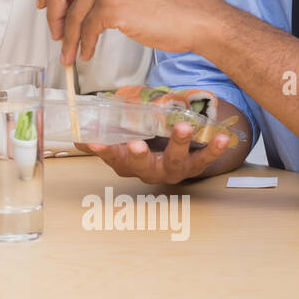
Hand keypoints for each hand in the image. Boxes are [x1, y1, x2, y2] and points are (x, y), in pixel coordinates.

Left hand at [36, 0, 217, 63]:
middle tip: (53, 32)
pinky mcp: (112, 5)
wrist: (194, 17)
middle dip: (52, 13)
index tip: (43, 3)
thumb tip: (68, 0)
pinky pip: (86, 28)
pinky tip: (88, 53)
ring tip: (70, 53)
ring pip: (73, 12)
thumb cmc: (166, 3)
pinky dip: (84, 44)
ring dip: (68, 37)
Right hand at [81, 123, 232, 184]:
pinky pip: (205, 159)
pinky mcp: (195, 167)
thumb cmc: (146, 142)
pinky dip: (214, 150)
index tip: (96, 143)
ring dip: (179, 145)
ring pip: (176, 161)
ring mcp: (174, 170)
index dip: (105, 152)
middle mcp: (151, 171)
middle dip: (139, 156)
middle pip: (143, 166)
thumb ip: (104, 135)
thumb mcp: (124, 138)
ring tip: (182, 128)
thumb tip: (77, 135)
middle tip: (136, 144)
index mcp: (130, 164)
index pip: (114, 159)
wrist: (179, 156)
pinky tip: (221, 138)